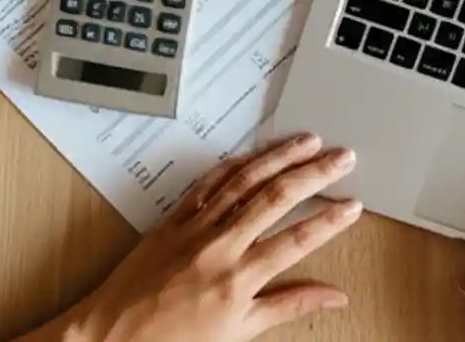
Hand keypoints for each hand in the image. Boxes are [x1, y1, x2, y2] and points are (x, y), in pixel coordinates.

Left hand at [19, 134, 361, 341]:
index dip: (329, 220)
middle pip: (277, 197)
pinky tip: (255, 154)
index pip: (296, 240)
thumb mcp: (239, 332)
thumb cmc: (172, 340)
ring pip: (245, 180)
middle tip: (342, 157)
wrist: (112, 334)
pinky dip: (235, 163)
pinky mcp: (173, 218)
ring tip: (308, 142)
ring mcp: (195, 228)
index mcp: (238, 280)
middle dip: (315, 173)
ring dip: (280, 156)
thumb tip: (332, 296)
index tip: (352, 205)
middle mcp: (219, 247)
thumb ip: (289, 306)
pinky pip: (208, 182)